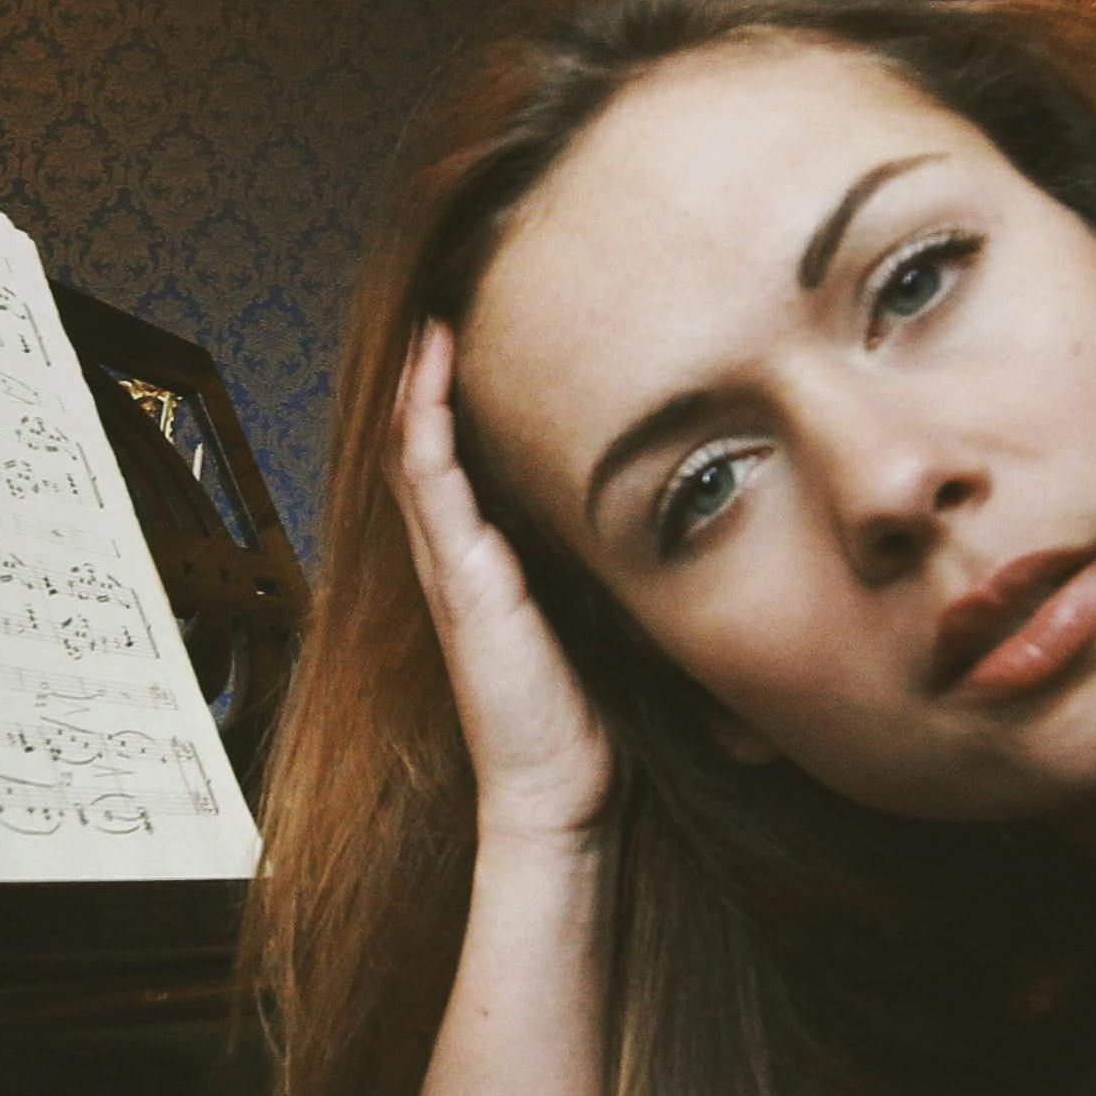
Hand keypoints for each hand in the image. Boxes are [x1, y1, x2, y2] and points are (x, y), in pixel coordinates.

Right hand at [397, 318, 606, 843]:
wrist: (562, 794)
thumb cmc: (588, 722)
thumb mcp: (606, 624)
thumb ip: (615, 573)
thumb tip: (680, 524)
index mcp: (489, 566)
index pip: (460, 463)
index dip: (458, 400)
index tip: (482, 337)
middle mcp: (458, 558)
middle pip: (424, 445)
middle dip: (429, 376)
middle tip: (443, 300)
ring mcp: (451, 566)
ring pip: (416, 451)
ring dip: (418, 380)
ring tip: (430, 314)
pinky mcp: (459, 579)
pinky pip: (428, 479)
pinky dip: (423, 416)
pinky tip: (430, 364)